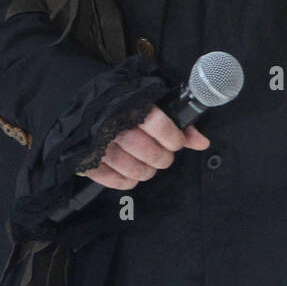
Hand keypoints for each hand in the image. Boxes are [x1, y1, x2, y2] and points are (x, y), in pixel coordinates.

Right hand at [78, 105, 210, 189]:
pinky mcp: (87, 160)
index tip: (176, 142)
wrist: (84, 109)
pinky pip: (113, 180)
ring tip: (147, 165)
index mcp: (131, 104)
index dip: (174, 139)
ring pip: (134, 169)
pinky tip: (131, 174)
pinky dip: (127, 181)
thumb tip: (202, 142)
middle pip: (149, 152)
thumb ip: (177, 122)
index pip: (160, 125)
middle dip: (163, 158)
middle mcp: (114, 124)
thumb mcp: (151, 105)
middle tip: (163, 156)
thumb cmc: (124, 106)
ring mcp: (99, 144)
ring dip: (147, 171)